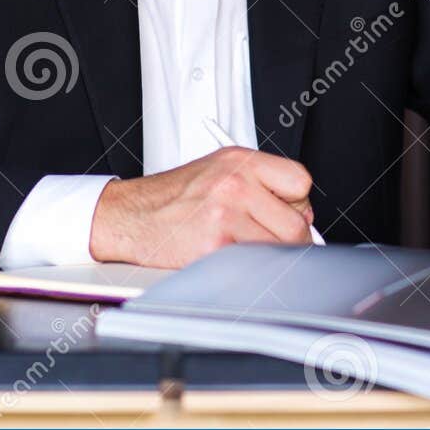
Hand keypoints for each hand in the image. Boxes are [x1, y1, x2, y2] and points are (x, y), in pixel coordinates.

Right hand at [88, 146, 315, 267]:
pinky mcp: (215, 247)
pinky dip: (246, 268)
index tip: (288, 213)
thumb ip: (259, 185)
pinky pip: (253, 265)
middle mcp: (235, 183)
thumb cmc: (172, 197)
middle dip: (290, 239)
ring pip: (278, 249)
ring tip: (245, 249)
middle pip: (296, 223)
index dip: (298, 203)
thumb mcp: (218, 171)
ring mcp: (225, 215)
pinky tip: (227, 257)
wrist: (129, 215)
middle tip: (272, 242)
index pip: (300, 181)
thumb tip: (300, 215)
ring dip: (269, 256)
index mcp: (240, 161)